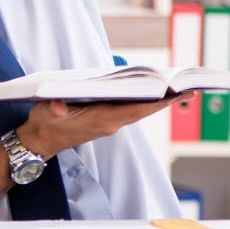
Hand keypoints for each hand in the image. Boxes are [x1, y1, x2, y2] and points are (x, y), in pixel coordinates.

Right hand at [16, 92, 194, 158]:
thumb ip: (52, 109)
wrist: (39, 141)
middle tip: (190, 87)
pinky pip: (132, 110)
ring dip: (159, 100)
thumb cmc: (43, 125)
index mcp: (102, 120)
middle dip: (166, 99)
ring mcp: (109, 122)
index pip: (136, 110)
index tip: (177, 94)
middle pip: (145, 110)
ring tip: (180, 87)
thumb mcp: (45, 114)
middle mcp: (110, 123)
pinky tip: (154, 91)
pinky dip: (145, 101)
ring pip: (140, 110)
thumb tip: (57, 105)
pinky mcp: (106, 120)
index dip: (157, 102)